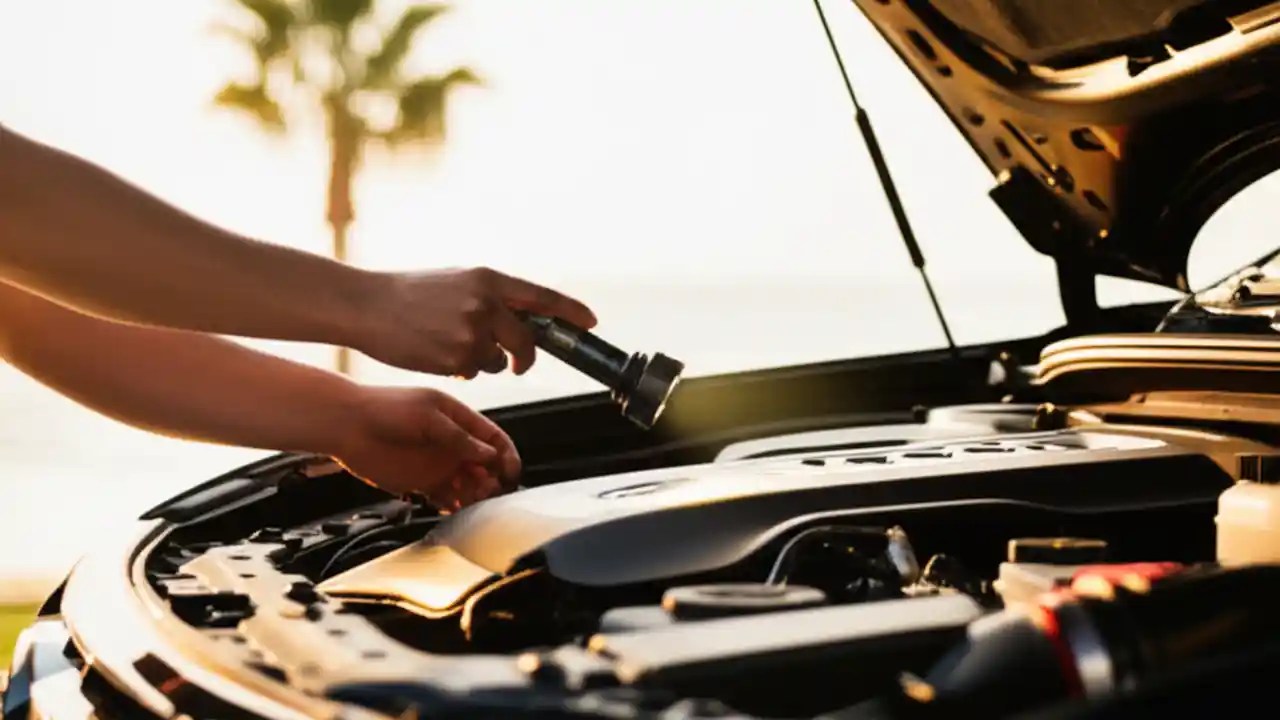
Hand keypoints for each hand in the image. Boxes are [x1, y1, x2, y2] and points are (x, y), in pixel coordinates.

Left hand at [331, 385, 520, 510]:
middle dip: (494, 479)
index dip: (506, 455)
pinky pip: (446, 499)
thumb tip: (489, 454)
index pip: (493, 438)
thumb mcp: (427, 415)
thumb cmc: (384, 408)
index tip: (511, 472)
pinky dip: (455, 507)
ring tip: (475, 502)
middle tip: (491, 491)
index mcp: (457, 420)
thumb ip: (459, 437)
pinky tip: (457, 511)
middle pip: (486, 466)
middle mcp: (451, 444)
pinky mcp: (421, 483)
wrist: (347, 424)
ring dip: (477, 496)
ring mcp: (437, 464)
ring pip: (469, 485)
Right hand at [356, 267, 596, 378]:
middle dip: (525, 357)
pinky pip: (474, 372)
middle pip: (527, 340)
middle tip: (518, 365)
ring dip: (483, 360)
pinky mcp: (457, 358)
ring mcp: (473, 332)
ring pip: (497, 361)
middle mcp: (486, 304)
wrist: (368, 305)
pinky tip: (436, 352)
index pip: (543, 296)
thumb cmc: (410, 293)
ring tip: (448, 342)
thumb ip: (491, 297)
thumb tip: (522, 317)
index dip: (571, 311)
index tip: (591, 322)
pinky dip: (461, 368)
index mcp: (488, 280)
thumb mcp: (458, 281)